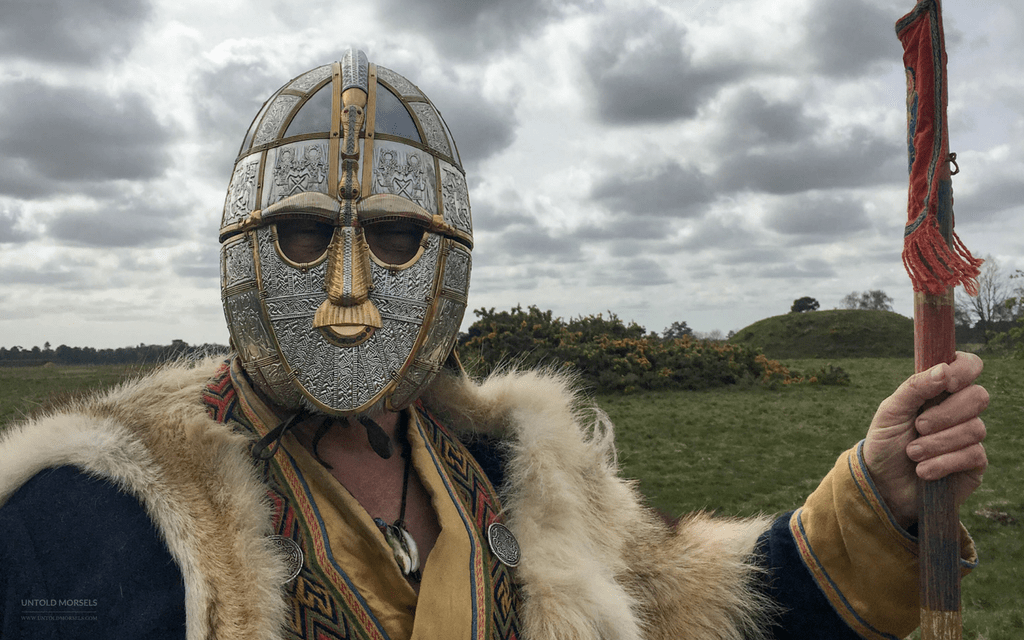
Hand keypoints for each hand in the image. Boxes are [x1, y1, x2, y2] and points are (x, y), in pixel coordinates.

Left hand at [862, 352, 988, 529]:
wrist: (883, 484)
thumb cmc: (886, 443)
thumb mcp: (891, 411)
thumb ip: (914, 388)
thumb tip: (944, 369)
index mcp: (940, 390)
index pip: (969, 366)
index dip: (964, 370)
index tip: (946, 382)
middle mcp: (959, 410)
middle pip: (978, 397)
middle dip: (944, 414)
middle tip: (918, 426)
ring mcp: (969, 436)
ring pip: (974, 428)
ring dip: (937, 443)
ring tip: (913, 453)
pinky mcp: (974, 463)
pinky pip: (973, 455)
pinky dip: (942, 462)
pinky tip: (923, 470)